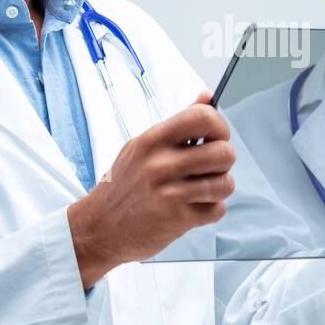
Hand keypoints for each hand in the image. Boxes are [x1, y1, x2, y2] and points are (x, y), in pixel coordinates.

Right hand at [67, 93, 233, 289]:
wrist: (99, 228)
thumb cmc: (124, 186)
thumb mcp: (142, 147)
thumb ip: (178, 125)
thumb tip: (207, 97)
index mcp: (153, 140)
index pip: (203, 117)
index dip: (220, 126)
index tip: (215, 137)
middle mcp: (160, 164)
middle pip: (224, 152)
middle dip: (224, 161)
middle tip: (210, 168)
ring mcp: (169, 193)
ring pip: (225, 183)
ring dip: (219, 188)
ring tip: (202, 190)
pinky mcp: (177, 219)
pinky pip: (217, 209)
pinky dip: (211, 210)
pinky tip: (194, 207)